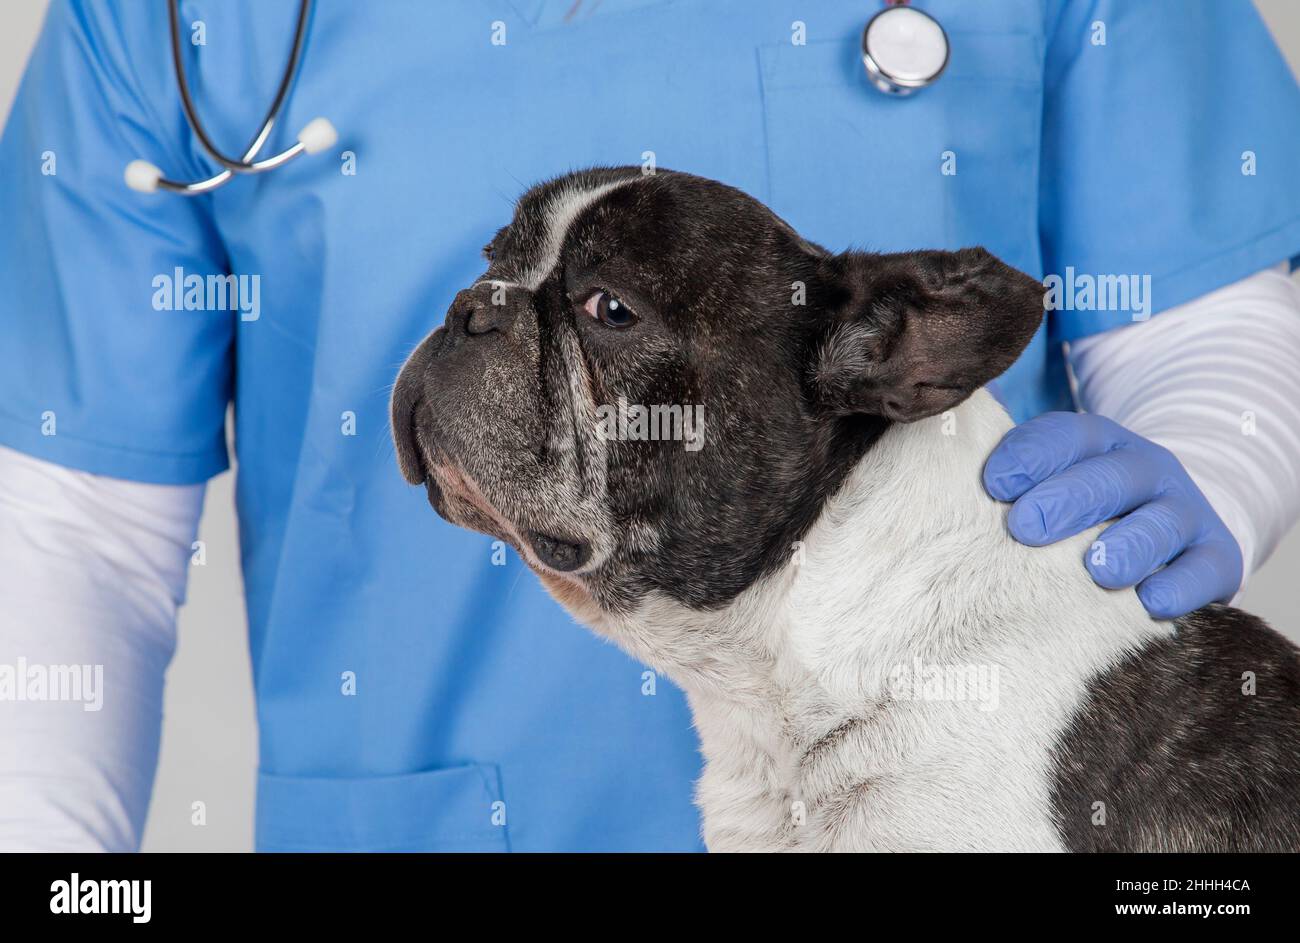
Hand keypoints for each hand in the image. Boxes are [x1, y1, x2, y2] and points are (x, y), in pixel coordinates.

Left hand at [982, 412, 1242, 618]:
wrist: (1175, 525)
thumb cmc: (1087, 510)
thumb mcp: (1053, 482)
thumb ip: (1009, 480)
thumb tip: (944, 478)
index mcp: (1101, 444)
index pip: (1066, 437)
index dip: (1031, 455)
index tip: (993, 484)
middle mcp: (1147, 470)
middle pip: (1111, 477)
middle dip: (1067, 499)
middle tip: (1025, 527)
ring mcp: (1183, 512)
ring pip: (1160, 523)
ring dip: (1128, 545)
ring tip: (1096, 569)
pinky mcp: (1214, 556)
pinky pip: (1204, 568)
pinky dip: (1179, 585)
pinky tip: (1150, 601)